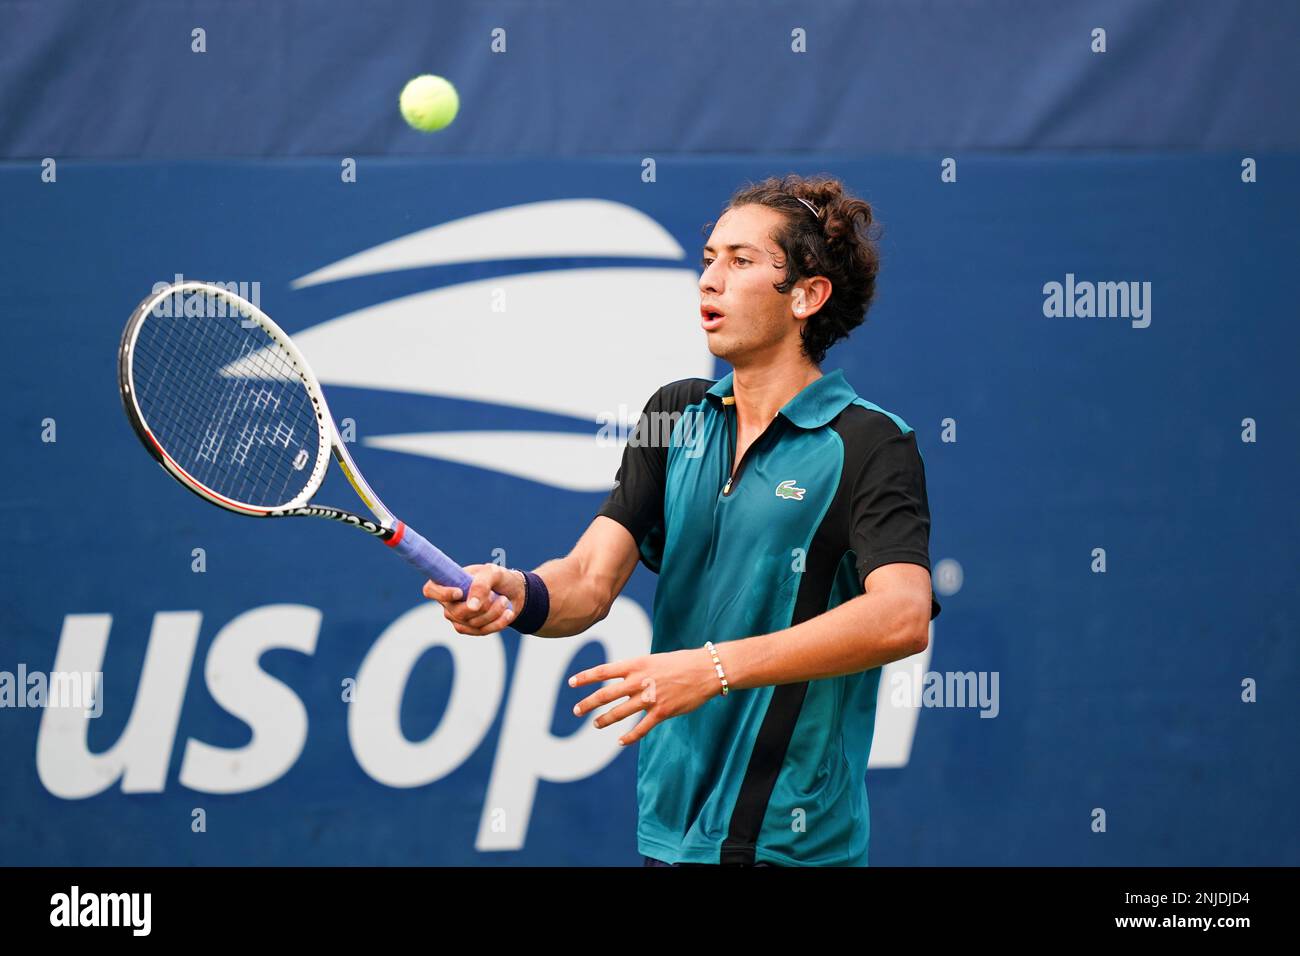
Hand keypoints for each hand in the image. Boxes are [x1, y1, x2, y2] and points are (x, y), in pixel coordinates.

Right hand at [423, 564, 525, 635]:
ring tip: (504, 601)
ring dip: (493, 612)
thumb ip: (481, 584)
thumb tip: (472, 606)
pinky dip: (498, 622)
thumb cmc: (499, 579)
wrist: (514, 592)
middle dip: (481, 606)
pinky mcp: (470, 629)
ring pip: (472, 622)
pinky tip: (507, 613)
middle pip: (456, 612)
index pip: (431, 590)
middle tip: (495, 595)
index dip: (441, 593)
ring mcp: (458, 618)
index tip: (460, 592)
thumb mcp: (493, 573)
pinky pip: (481, 631)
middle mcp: (448, 602)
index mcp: (448, 582)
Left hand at [569, 647, 720, 745]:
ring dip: (605, 720)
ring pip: (620, 712)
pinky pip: (641, 728)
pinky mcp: (662, 712)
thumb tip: (624, 679)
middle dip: (588, 703)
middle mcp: (639, 680)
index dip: (586, 677)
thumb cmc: (682, 662)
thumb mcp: (655, 660)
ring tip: (596, 724)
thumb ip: (638, 670)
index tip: (572, 682)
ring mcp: (650, 697)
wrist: (706, 670)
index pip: (604, 671)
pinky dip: (629, 737)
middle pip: (606, 694)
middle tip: (576, 710)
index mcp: (637, 664)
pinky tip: (621, 741)